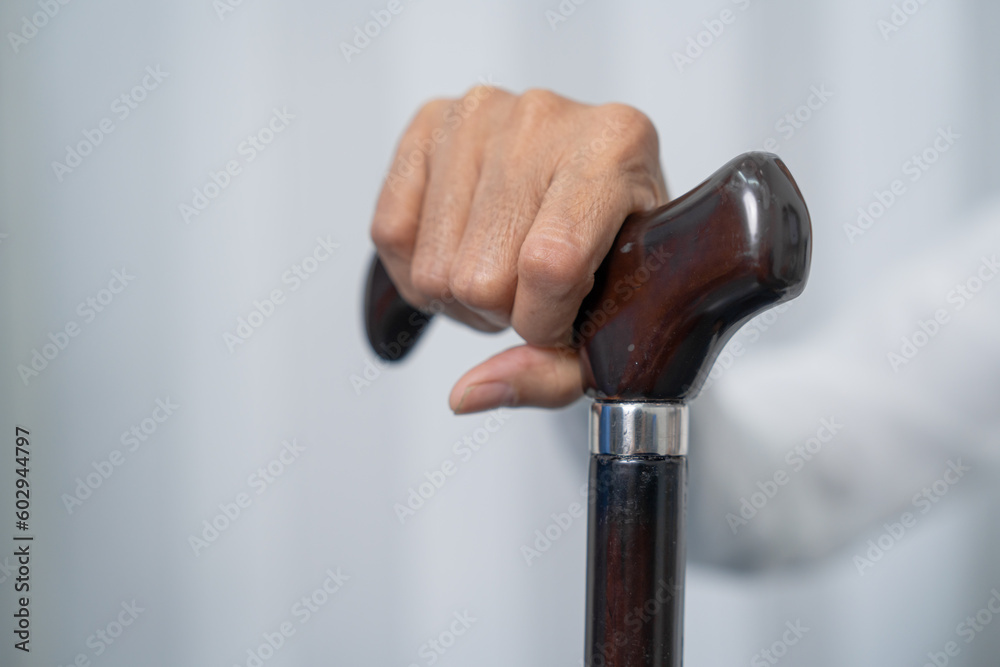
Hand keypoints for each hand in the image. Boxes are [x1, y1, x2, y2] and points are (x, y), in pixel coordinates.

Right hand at [371, 86, 666, 413]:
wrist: (600, 183)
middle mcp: (546, 117)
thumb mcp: (614, 320)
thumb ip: (550, 374)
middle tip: (530, 290)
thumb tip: (466, 393)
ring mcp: (481, 113)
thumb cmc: (616, 248)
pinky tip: (459, 255)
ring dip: (460, 294)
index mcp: (615, 148)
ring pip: (431, 265)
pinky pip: (390, 233)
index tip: (559, 323)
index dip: (544, 323)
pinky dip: (416, 268)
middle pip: (481, 275)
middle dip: (502, 310)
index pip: (550, 265)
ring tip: (499, 271)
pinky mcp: (428, 123)